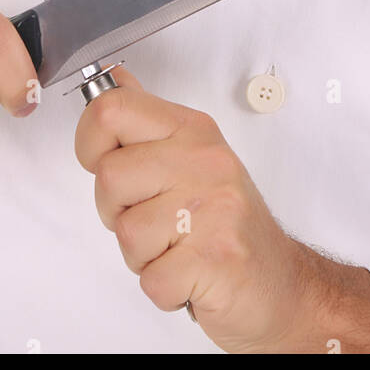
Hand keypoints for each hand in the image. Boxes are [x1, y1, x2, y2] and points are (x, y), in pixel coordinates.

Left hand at [75, 65, 342, 352]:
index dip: (90, 142)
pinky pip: (150, 278)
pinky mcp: (215, 259)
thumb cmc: (227, 223)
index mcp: (192, 130)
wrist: (280, 284)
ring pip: (127, 232)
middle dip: (116, 212)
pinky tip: (189, 275)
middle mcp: (204, 161)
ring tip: (177, 248)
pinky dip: (163, 288)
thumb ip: (145, 120)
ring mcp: (214, 209)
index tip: (105, 163)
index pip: (111, 109)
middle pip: (108, 176)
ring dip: (142, 255)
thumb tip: (113, 80)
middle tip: (155, 220)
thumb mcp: (189, 156)